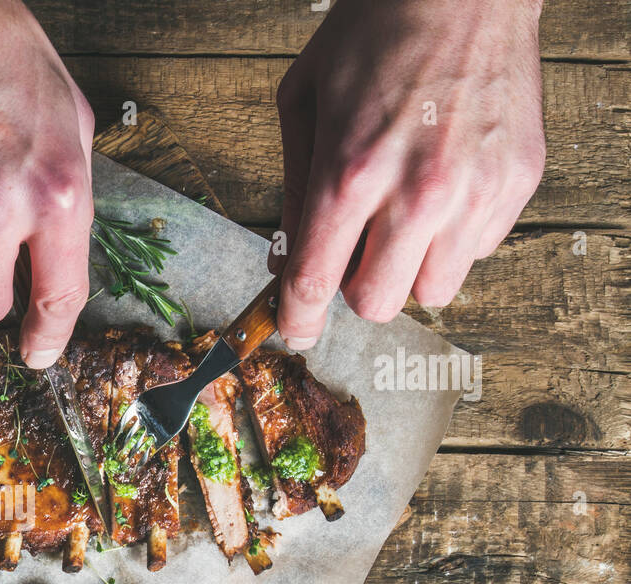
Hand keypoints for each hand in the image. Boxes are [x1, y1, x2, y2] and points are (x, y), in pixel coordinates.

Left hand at [271, 0, 545, 348]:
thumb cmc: (375, 34)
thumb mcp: (304, 101)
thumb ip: (292, 189)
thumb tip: (286, 259)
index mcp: (350, 173)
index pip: (315, 282)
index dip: (297, 318)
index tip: (295, 329)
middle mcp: (417, 192)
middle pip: (377, 303)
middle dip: (357, 286)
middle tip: (356, 249)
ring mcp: (474, 191)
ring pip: (433, 290)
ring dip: (410, 267)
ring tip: (405, 216)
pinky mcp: (517, 183)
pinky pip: (477, 251)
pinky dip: (454, 235)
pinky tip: (446, 186)